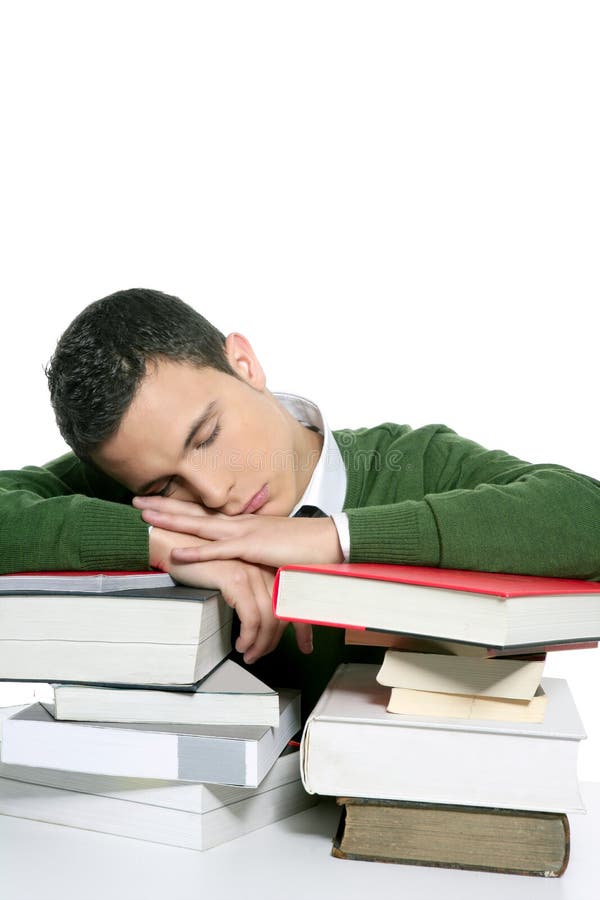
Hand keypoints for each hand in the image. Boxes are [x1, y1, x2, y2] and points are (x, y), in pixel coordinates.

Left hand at [137, 494, 344, 567]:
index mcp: (244, 525)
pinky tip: (177, 552)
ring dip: (171, 519)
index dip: (180, 507)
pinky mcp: (254, 547)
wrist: (331, 543)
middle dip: (164, 506)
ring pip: (200, 524)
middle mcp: (240, 523)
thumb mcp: (273, 553)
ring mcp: (245, 533)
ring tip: (145, 515)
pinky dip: (197, 552)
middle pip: (195, 512)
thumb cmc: (306, 550)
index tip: (157, 504)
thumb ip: (254, 558)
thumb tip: (243, 567)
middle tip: (137, 501)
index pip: (205, 513)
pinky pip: (220, 551)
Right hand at [149, 526, 312, 663]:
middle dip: (278, 639)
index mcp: (268, 564)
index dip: (303, 626)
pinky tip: (242, 644)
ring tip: (251, 654)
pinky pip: (251, 617)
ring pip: (269, 618)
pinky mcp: (236, 579)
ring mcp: (252, 572)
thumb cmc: (201, 561)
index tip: (305, 645)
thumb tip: (262, 619)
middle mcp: (264, 567)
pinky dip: (249, 636)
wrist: (175, 542)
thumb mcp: (234, 575)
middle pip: (285, 611)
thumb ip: (252, 591)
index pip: (294, 599)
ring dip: (261, 643)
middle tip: (264, 654)